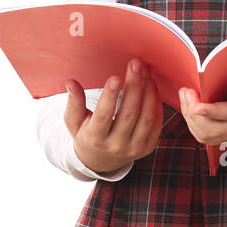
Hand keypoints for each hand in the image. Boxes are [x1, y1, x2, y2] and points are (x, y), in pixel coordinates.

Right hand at [64, 57, 162, 174]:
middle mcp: (116, 146)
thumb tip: (70, 82)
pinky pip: (156, 123)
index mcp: (95, 138)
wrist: (101, 162)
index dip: (109, 96)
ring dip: (148, 92)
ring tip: (146, 72)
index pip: (103, 116)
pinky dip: (156, 103)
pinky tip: (152, 87)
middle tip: (136, 64)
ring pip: (146, 117)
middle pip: (129, 113)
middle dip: (134, 86)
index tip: (115, 77)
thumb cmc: (86, 134)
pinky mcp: (147, 148)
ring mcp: (134, 149)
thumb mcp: (74, 121)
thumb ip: (74, 102)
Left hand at [178, 57, 226, 146]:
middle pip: (214, 129)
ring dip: (190, 120)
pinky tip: (189, 107)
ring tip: (185, 96)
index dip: (213, 112)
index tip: (197, 106)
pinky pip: (206, 137)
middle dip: (194, 114)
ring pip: (207, 135)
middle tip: (186, 92)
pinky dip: (193, 125)